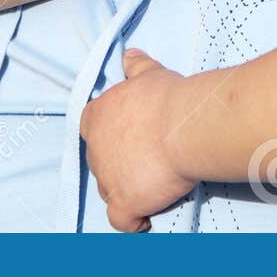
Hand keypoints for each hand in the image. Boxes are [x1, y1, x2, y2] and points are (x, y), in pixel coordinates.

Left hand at [79, 49, 195, 231]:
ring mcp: (106, 178)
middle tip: (147, 162)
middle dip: (119, 165)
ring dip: (126, 190)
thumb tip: (129, 54)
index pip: (92, 130)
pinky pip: (121, 220)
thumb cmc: (168, 98)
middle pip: (101, 163)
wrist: (183, 126)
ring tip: (151, 188)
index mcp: (95, 116)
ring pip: (109, 191)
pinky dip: (132, 222)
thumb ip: (135, 67)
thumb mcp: (149, 75)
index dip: (111, 136)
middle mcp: (94, 148)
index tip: (131, 139)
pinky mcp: (124, 201)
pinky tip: (145, 219)